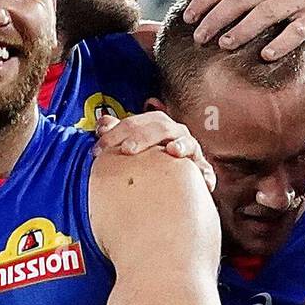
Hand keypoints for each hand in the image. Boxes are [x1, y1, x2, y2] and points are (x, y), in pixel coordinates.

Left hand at [95, 111, 214, 191]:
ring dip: (180, 146)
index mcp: (156, 127)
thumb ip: (117, 134)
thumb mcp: (130, 146)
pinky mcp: (200, 169)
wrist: (168, 181)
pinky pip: (205, 171)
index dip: (116, 132)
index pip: (136, 122)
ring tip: (172, 151)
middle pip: (161, 128)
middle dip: (143, 136)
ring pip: (187, 143)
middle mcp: (174, 135)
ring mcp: (189, 150)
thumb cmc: (147, 160)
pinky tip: (204, 182)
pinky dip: (206, 174)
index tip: (99, 148)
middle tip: (126, 150)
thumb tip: (103, 123)